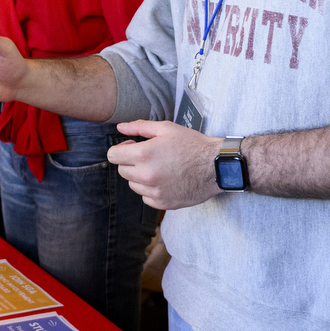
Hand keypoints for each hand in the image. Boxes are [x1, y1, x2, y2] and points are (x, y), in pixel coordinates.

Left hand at [108, 120, 222, 209]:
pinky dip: (151, 189)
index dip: (121, 149)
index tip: (133, 146)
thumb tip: (120, 128)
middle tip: (148, 156)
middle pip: (122, 171)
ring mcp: (155, 192)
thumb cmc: (192, 145)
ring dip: (140, 177)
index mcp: (144, 155)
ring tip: (159, 167)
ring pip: (133, 185)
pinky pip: (146, 197)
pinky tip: (165, 180)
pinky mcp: (163, 203)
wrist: (216, 166)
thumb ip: (139, 127)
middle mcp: (146, 176)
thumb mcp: (166, 128)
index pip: (113, 156)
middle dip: (130, 162)